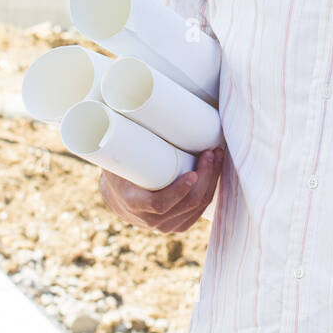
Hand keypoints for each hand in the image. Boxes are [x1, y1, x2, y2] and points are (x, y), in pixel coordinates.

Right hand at [98, 146, 223, 232]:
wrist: (118, 197)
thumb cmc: (119, 170)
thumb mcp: (116, 157)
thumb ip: (119, 139)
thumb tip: (118, 108)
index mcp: (134, 204)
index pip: (160, 204)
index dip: (179, 191)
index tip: (192, 173)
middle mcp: (152, 220)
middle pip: (188, 203)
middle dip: (205, 177)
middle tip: (211, 151)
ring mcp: (167, 225)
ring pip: (198, 206)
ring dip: (212, 180)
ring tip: (216, 154)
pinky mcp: (179, 223)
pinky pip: (199, 210)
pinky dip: (211, 190)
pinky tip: (216, 172)